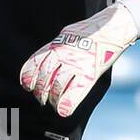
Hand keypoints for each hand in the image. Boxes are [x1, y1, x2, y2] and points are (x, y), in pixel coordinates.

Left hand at [19, 1, 138, 117]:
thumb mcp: (66, 35)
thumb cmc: (89, 33)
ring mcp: (76, 65)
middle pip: (44, 79)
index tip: (27, 86)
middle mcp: (63, 55)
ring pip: (57, 87)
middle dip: (40, 93)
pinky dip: (67, 104)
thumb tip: (42, 61)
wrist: (111, 28)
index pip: (34, 64)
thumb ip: (54, 48)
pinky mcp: (89, 74)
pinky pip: (74, 92)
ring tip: (53, 103)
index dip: (27, 78)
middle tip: (42, 99)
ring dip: (52, 100)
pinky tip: (63, 111)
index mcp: (56, 46)